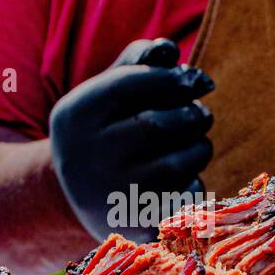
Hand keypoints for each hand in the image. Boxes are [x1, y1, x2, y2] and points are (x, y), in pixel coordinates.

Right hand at [49, 38, 214, 242]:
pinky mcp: (137, 225)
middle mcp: (85, 157)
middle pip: (156, 125)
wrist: (78, 197)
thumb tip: (168, 49)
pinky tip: (184, 178)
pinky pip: (186, 197)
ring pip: (178, 162)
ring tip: (195, 144)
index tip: (197, 80)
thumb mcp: (105, 94)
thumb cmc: (104, 131)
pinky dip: (195, 183)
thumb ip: (135, 63)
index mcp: (74, 116)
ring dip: (200, 147)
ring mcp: (109, 195)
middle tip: (201, 114)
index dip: (171, 79)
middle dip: (192, 114)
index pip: (128, 85)